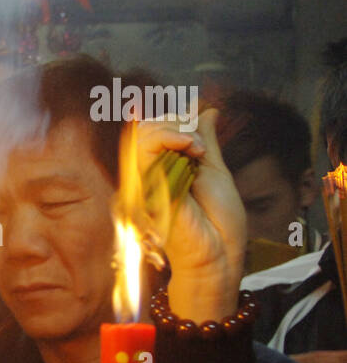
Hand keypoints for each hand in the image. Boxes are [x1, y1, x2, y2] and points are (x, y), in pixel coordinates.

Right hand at [136, 109, 245, 321]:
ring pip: (142, 135)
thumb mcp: (214, 169)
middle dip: (176, 122)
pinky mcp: (146, 187)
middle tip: (199, 144)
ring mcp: (146, 180)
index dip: (168, 118)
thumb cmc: (219, 221)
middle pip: (146, 128)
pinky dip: (168, 137)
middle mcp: (151, 173)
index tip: (192, 119)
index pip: (153, 130)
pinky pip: (144, 150)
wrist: (219, 251)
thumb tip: (207, 111)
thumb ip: (205, 140)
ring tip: (196, 147)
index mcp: (166, 169)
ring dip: (173, 130)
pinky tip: (190, 147)